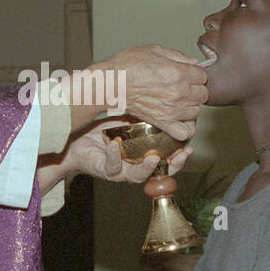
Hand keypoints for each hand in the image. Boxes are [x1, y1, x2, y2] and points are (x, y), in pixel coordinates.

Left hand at [68, 120, 193, 182]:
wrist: (79, 138)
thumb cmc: (106, 128)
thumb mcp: (130, 118)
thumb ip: (148, 113)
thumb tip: (168, 95)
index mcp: (146, 153)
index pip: (169, 158)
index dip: (181, 156)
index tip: (190, 147)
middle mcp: (137, 165)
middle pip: (160, 172)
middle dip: (172, 166)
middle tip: (180, 156)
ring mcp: (121, 170)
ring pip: (138, 175)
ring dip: (147, 168)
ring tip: (153, 159)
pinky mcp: (104, 170)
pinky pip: (111, 167)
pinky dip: (113, 157)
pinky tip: (113, 145)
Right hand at [106, 45, 206, 141]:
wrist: (111, 84)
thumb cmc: (128, 65)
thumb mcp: (154, 50)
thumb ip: (178, 56)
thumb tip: (194, 63)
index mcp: (179, 73)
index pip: (203, 76)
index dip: (195, 74)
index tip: (187, 74)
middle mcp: (179, 92)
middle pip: (203, 94)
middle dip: (195, 89)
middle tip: (183, 87)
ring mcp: (173, 110)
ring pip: (196, 111)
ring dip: (190, 106)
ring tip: (179, 101)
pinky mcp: (163, 123)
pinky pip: (185, 132)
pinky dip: (185, 128)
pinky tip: (179, 119)